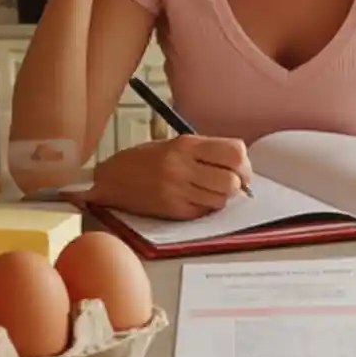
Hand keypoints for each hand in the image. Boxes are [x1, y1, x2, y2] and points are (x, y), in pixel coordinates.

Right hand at [85, 135, 253, 220]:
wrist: (111, 179)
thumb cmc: (144, 160)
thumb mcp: (174, 145)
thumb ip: (206, 152)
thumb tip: (240, 167)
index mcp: (186, 144)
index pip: (234, 153)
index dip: (244, 164)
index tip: (241, 169)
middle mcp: (182, 166)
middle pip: (232, 180)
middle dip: (237, 184)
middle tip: (231, 184)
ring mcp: (177, 190)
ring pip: (221, 199)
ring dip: (221, 198)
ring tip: (209, 191)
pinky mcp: (173, 210)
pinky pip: (204, 211)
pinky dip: (205, 207)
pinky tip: (193, 199)